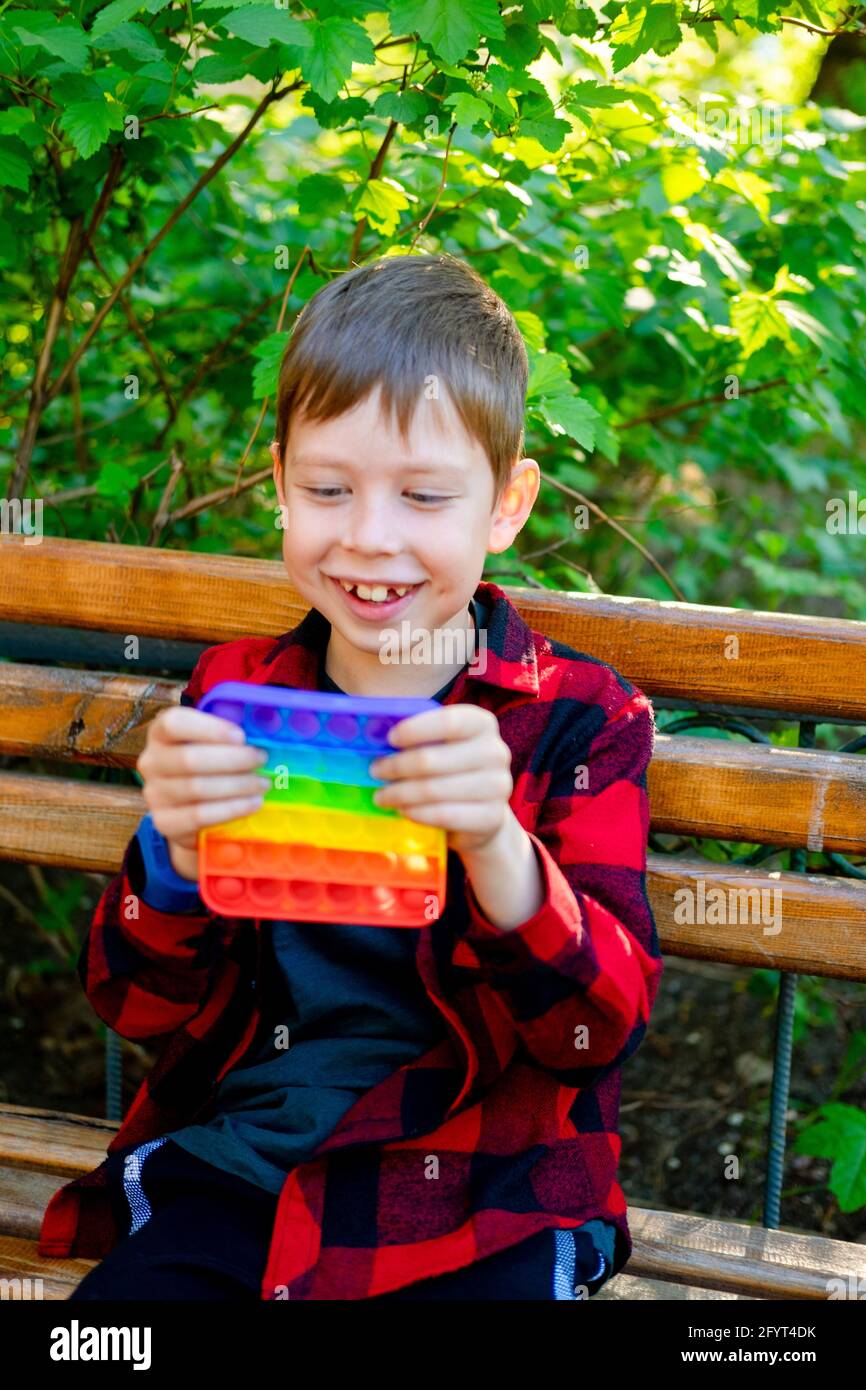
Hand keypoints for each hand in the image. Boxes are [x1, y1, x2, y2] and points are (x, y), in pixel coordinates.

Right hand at [136, 706, 268, 881]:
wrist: (192, 813)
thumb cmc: (209, 767)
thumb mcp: (214, 744)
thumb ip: (232, 734)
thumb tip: (268, 725)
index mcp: (160, 733)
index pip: (174, 723)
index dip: (209, 728)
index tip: (241, 736)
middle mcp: (151, 761)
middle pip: (189, 759)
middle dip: (233, 759)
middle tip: (261, 759)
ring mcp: (154, 794)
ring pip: (196, 788)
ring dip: (237, 785)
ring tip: (263, 783)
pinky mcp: (164, 822)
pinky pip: (199, 816)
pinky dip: (231, 809)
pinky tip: (253, 803)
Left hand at [368, 704, 512, 855]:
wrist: (482, 815)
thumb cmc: (451, 772)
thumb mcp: (439, 746)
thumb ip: (416, 736)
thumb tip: (372, 733)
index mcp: (482, 724)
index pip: (448, 721)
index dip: (414, 730)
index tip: (390, 739)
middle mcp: (496, 752)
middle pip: (432, 759)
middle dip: (396, 767)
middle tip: (375, 771)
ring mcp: (499, 786)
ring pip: (434, 790)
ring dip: (400, 794)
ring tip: (381, 796)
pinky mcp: (493, 818)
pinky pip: (444, 815)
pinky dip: (417, 813)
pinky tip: (403, 811)